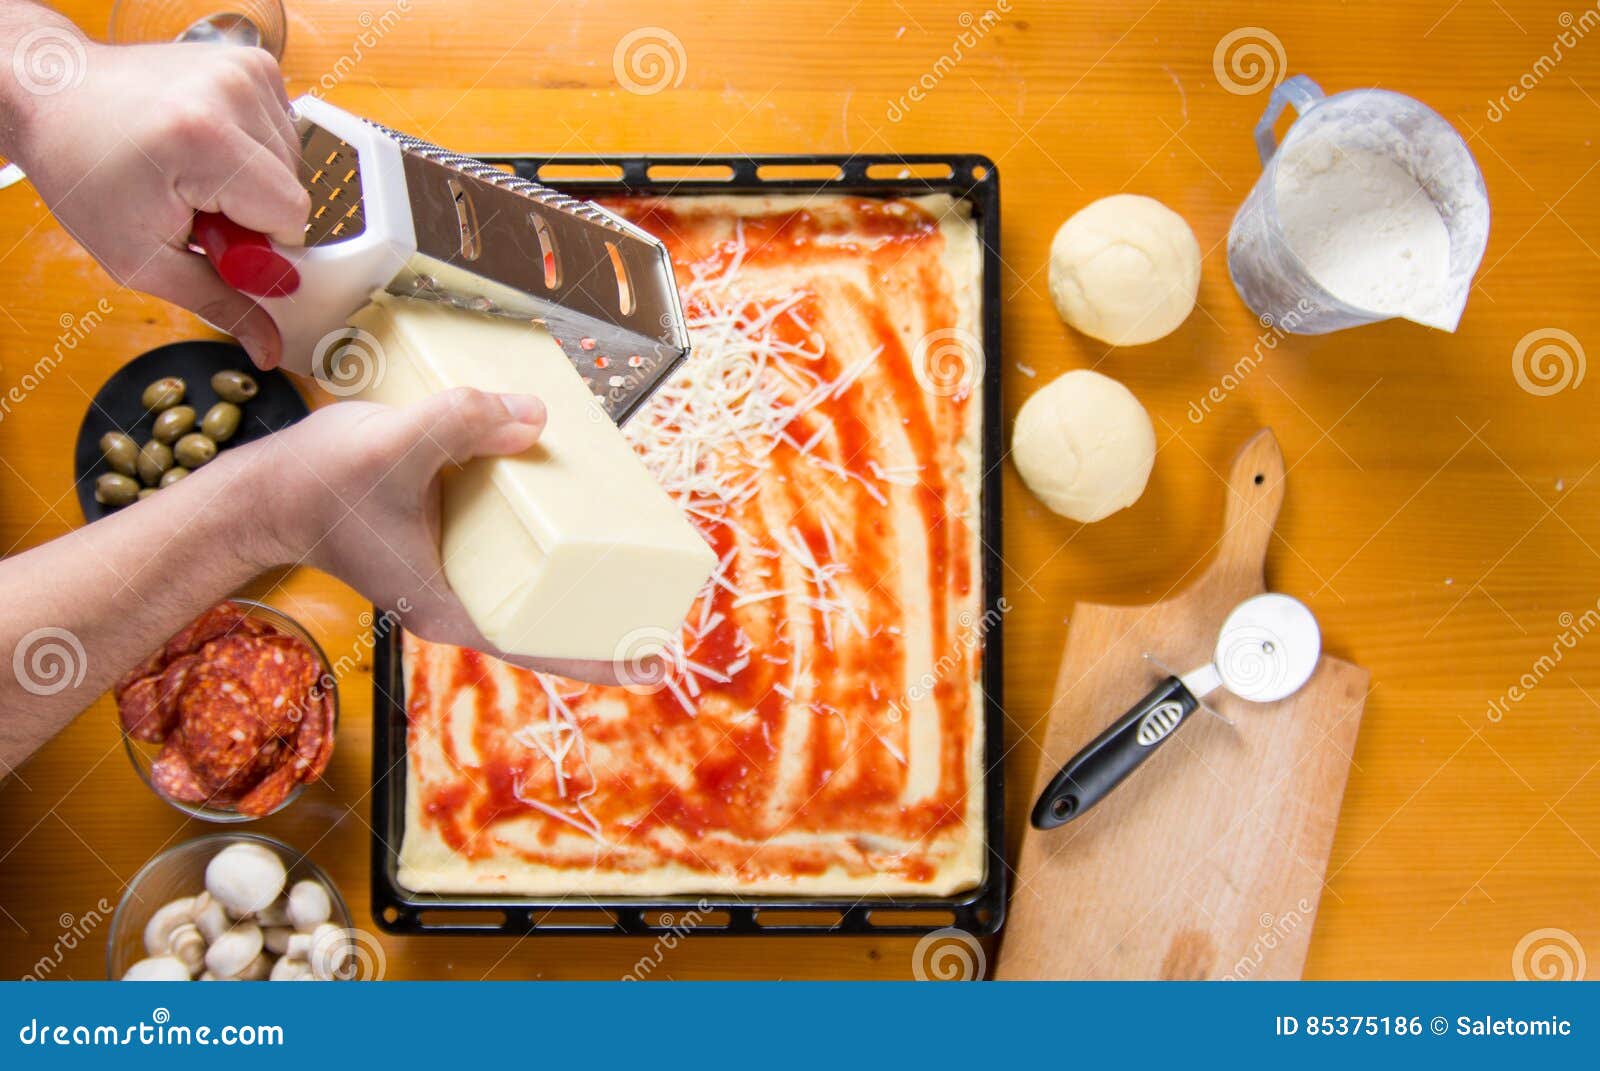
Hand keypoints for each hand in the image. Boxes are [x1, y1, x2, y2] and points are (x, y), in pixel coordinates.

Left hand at [9, 39, 305, 367]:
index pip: (292, 216)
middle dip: (253, 210)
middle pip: (295, 188)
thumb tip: (270, 351)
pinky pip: (284, 129)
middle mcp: (231, 93)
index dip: (259, 241)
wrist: (52, 94)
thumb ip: (217, 303)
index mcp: (203, 140)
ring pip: (295, 161)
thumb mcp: (142, 258)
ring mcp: (244, 69)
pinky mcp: (252, 60)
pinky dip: (253, 147)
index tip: (212, 235)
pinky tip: (207, 144)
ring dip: (254, 179)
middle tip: (193, 202)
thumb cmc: (84, 173)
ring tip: (195, 170)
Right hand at [243, 389, 624, 684]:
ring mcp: (449, 574)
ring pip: (528, 584)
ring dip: (576, 576)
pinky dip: (542, 536)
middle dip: (601, 620)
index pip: (540, 644)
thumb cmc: (317, 484)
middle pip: (544, 619)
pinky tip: (567, 503)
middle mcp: (456, 599)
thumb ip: (461, 423)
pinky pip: (507, 548)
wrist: (259, 492)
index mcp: (451, 606)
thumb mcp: (393, 445)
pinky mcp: (442, 543)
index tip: (655, 666)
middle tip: (661, 608)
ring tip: (631, 554)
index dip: (600, 658)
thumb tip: (536, 417)